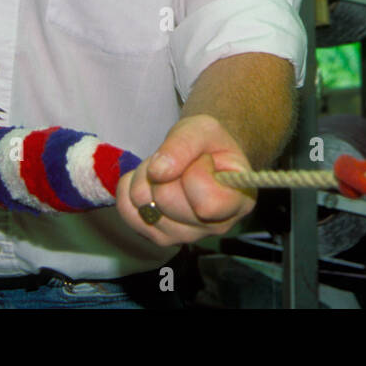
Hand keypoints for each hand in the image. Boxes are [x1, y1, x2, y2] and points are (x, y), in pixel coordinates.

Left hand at [116, 114, 256, 246]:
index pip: (206, 202)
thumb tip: (158, 172)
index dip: (196, 172)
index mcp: (239, 203)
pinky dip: (130, 188)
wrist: (204, 157)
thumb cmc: (210, 145)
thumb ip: (184, 143)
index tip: (204, 159)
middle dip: (165, 170)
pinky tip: (150, 182)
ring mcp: (185, 237)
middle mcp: (215, 228)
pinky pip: (127, 211)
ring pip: (144, 205)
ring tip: (167, 170)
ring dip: (146, 178)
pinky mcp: (159, 237)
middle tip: (179, 161)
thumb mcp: (204, 129)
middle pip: (168, 200)